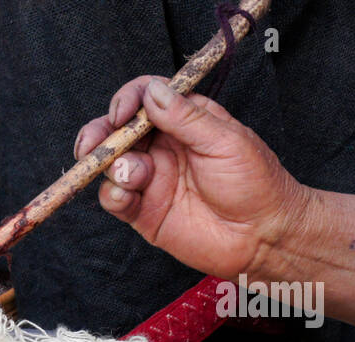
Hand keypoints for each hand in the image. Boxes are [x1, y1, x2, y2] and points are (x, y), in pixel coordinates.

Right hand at [73, 75, 308, 279]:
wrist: (263, 236)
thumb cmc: (255, 183)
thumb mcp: (224, 141)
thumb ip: (185, 117)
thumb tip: (151, 91)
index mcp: (184, 121)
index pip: (145, 98)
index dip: (127, 101)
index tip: (121, 113)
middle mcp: (163, 147)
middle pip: (117, 131)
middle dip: (99, 134)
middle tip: (91, 144)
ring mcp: (151, 180)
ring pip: (111, 165)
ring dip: (112, 167)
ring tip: (135, 176)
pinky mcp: (143, 212)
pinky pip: (115, 198)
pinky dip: (112, 195)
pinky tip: (126, 197)